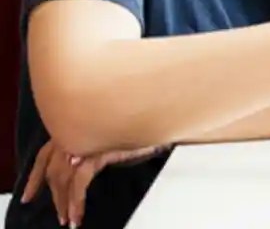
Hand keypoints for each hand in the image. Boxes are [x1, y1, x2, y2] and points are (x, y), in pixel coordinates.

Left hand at [22, 140, 167, 226]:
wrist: (163, 129)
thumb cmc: (140, 133)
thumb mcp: (110, 145)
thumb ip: (92, 152)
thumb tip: (76, 167)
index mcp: (77, 128)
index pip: (46, 154)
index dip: (35, 177)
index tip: (29, 196)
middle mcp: (77, 131)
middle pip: (52, 168)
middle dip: (54, 197)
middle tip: (61, 217)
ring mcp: (87, 140)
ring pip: (63, 177)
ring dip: (65, 202)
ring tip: (71, 221)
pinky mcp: (98, 152)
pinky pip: (80, 180)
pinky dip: (77, 199)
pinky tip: (78, 212)